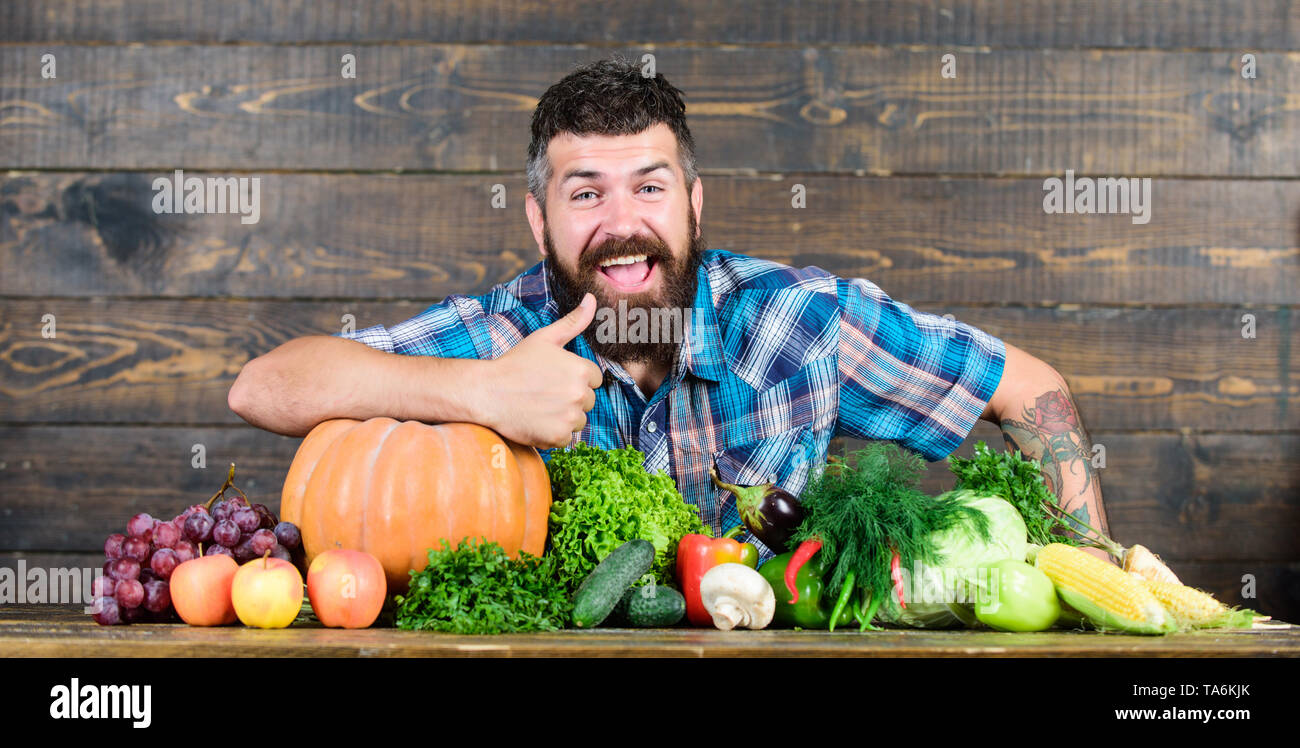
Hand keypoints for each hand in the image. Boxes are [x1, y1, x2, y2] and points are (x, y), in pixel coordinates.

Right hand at [475, 292, 603, 448]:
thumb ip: (573, 321)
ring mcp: (569, 417)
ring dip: (563, 417)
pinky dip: (553, 433)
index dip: (575, 379)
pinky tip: (536, 421)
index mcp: (581, 370)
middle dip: (570, 398)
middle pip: (588, 401)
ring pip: (578, 420)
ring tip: (539, 407)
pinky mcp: (558, 437)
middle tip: (543, 392)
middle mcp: (580, 394)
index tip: (554, 378)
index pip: (595, 380)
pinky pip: (565, 438)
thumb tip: (592, 298)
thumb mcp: (544, 338)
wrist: (486, 392)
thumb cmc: (514, 363)